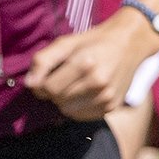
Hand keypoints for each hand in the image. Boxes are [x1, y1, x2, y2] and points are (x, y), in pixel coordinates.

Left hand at [24, 13, 158, 120]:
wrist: (128, 45)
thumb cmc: (92, 42)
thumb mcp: (65, 43)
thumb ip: (43, 61)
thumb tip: (29, 84)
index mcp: (85, 63)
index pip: (49, 87)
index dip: (41, 84)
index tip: (45, 76)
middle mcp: (98, 82)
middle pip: (58, 99)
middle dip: (53, 91)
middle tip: (62, 77)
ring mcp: (107, 97)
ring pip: (68, 111)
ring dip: (64, 100)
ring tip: (73, 84)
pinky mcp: (112, 107)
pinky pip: (82, 116)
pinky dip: (76, 107)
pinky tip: (82, 93)